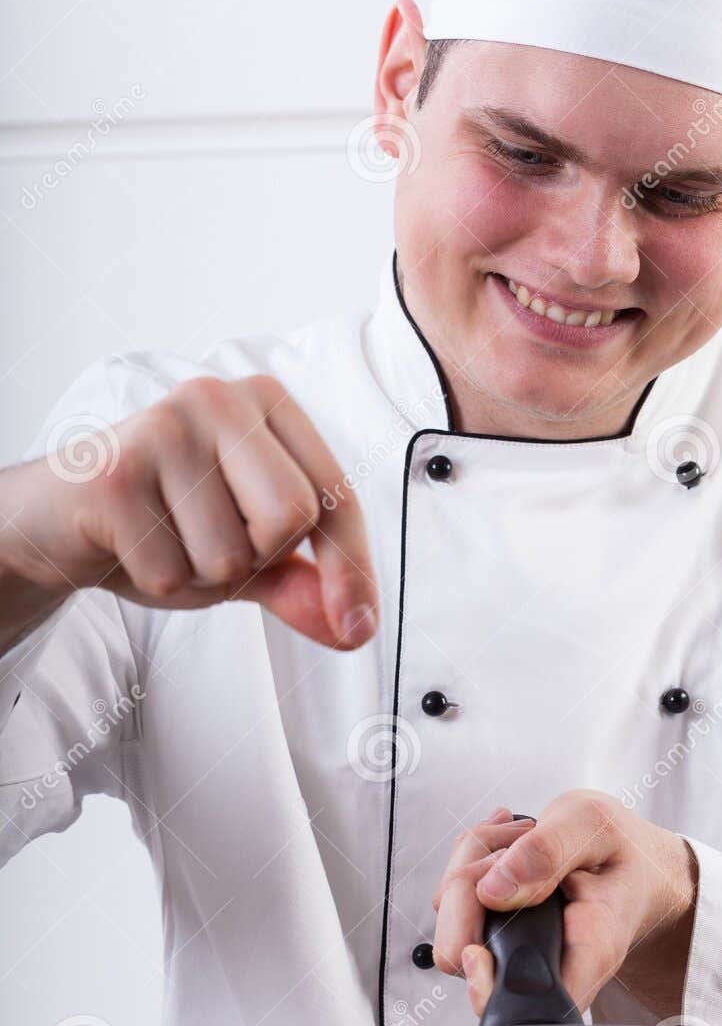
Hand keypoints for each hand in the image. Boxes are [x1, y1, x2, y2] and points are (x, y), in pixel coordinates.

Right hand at [0, 374, 377, 651]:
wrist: (58, 519)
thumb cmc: (165, 524)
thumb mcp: (248, 556)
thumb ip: (304, 585)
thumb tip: (354, 626)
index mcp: (266, 404)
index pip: (336, 495)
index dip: (351, 567)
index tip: (358, 625)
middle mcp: (219, 398)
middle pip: (293, 516)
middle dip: (257, 559)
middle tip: (209, 541)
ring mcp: (165, 427)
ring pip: (231, 554)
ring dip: (201, 574)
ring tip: (165, 538)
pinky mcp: (116, 473)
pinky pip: (172, 571)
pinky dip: (158, 581)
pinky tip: (131, 544)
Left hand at [431, 793, 698, 1014]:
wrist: (637, 868)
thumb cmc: (623, 852)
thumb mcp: (596, 826)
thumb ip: (548, 852)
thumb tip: (492, 890)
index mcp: (588, 952)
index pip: (520, 1002)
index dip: (483, 978)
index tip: (480, 944)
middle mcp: (545, 966)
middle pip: (458, 952)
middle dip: (469, 880)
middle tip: (519, 840)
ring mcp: (513, 955)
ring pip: (450, 915)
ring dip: (473, 861)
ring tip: (523, 837)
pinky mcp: (492, 937)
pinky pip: (453, 898)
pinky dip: (472, 862)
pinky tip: (510, 845)